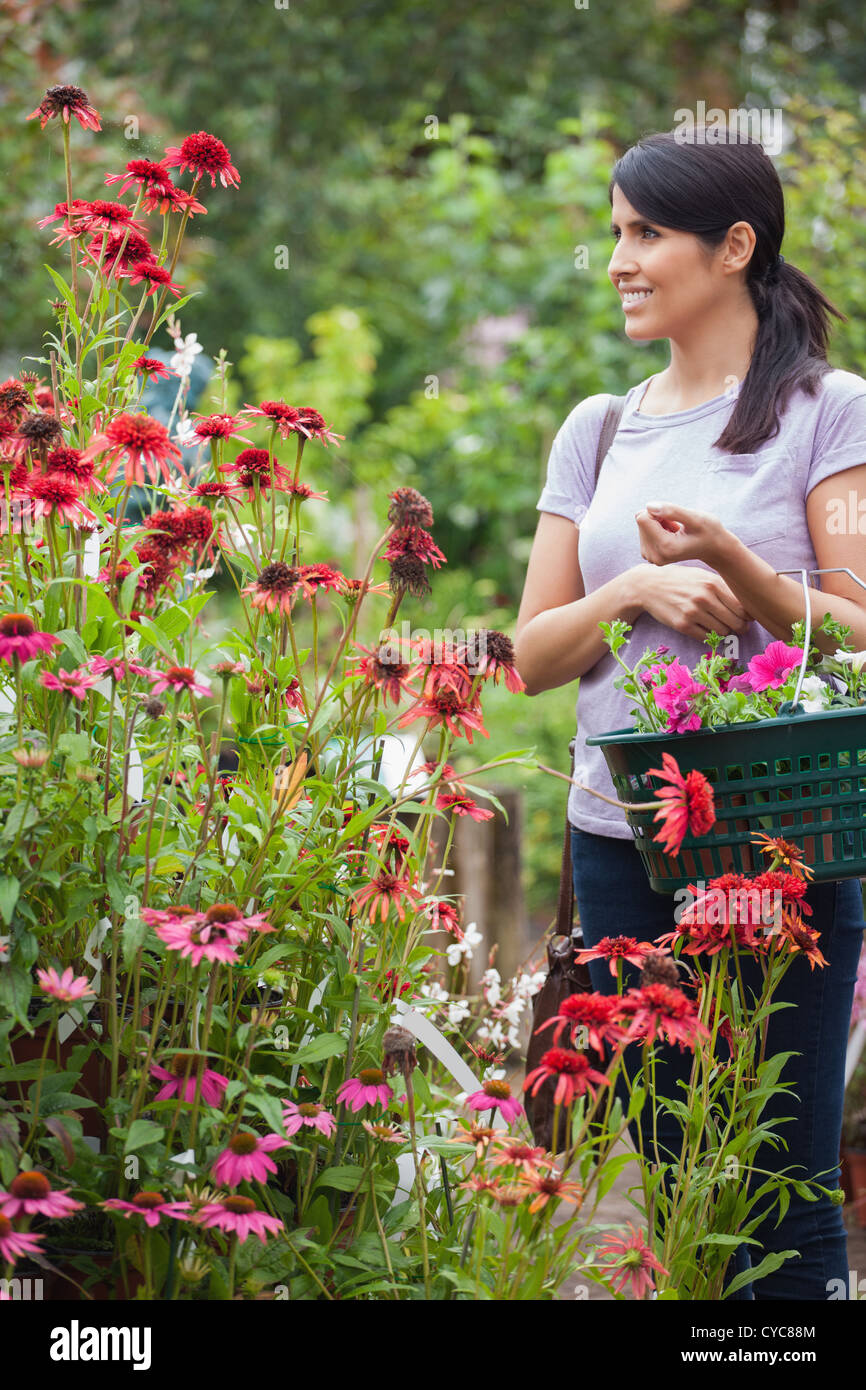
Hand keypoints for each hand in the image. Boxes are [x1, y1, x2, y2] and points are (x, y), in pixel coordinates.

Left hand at [634, 500, 728, 566]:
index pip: (643, 518)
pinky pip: (643, 529)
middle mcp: (654, 556)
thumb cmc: (708, 531)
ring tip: (676, 530)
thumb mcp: (695, 518)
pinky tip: (672, 534)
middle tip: (677, 524)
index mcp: (665, 547)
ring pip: (642, 524)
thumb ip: (673, 511)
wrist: (713, 548)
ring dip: (659, 522)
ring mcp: (650, 557)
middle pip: (641, 521)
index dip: (659, 511)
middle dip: (658, 517)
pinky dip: (657, 527)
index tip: (675, 516)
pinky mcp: (648, 554)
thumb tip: (649, 506)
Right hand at [634, 564, 753, 642]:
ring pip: (723, 631)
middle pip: (736, 621)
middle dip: (740, 627)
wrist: (648, 585)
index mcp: (713, 583)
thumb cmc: (680, 580)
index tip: (747, 618)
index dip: (748, 616)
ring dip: (724, 632)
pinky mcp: (682, 625)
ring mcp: (693, 612)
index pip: (743, 607)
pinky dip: (710, 636)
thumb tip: (747, 607)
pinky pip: (707, 637)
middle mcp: (705, 597)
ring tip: (719, 626)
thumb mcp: (702, 576)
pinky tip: (706, 629)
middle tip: (738, 627)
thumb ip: (723, 588)